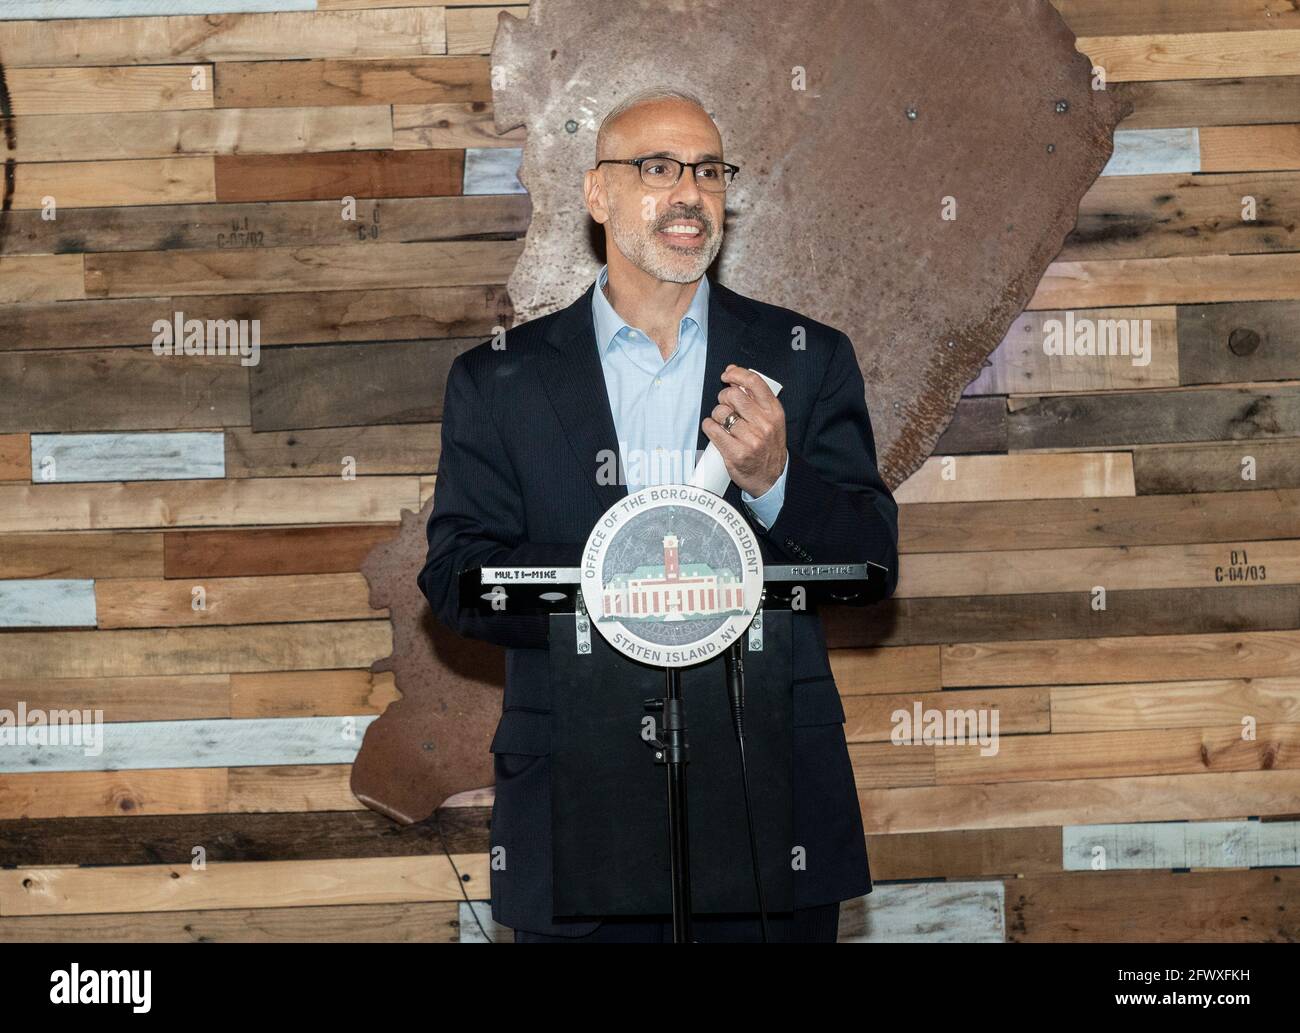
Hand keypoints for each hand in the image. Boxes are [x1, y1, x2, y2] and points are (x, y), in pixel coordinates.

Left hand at [700, 364, 786, 496]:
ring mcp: (750, 439)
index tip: (727, 375)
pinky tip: (715, 431)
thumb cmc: (767, 445)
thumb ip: (754, 396)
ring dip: (717, 415)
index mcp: (774, 412)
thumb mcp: (770, 418)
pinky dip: (709, 427)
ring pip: (720, 412)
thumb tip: (732, 371)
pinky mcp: (735, 453)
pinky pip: (712, 429)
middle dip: (724, 398)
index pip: (754, 382)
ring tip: (724, 424)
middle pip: (732, 395)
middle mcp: (764, 424)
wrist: (771, 477)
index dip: (736, 374)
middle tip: (726, 407)